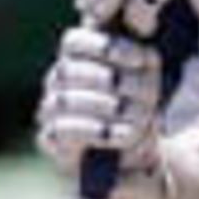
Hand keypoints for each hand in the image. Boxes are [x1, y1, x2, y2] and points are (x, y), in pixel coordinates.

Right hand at [36, 26, 161, 175]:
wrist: (135, 157)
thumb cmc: (138, 111)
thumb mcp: (149, 83)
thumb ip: (146, 63)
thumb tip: (145, 54)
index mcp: (77, 59)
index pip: (73, 41)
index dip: (105, 46)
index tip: (140, 59)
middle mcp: (57, 81)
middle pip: (69, 69)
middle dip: (113, 80)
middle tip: (147, 95)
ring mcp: (49, 110)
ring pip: (65, 100)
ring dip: (107, 107)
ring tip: (140, 117)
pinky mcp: (50, 139)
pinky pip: (63, 130)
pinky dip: (97, 131)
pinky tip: (123, 134)